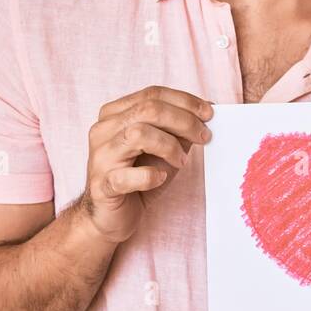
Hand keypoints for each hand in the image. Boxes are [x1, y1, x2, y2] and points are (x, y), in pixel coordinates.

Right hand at [77, 85, 213, 244]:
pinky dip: (150, 177)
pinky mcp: (102, 185)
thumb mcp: (165, 148)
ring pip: (138, 134)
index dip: (185, 101)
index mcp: (115, 114)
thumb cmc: (140, 177)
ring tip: (181, 161)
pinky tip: (159, 179)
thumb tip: (207, 109)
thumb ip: (180, 128)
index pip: (152, 94)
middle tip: (204, 136)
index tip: (209, 113)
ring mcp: (100, 157)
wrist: (112, 216)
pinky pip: (128, 176)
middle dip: (184, 121)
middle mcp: (103, 130)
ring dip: (169, 146)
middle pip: (148, 109)